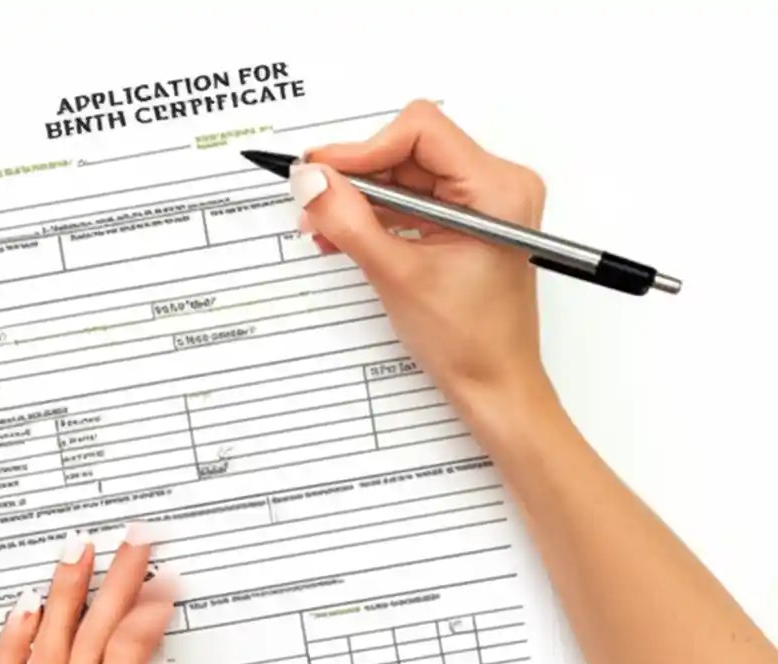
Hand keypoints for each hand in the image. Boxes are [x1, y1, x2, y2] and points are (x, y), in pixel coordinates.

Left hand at [0, 524, 177, 663]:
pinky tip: (26, 604)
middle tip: (134, 544)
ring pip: (48, 651)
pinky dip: (15, 642)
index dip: (144, 618)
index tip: (163, 584)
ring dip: (65, 596)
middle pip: (90, 643)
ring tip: (79, 552)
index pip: (123, 663)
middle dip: (116, 588)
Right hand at [292, 100, 552, 416]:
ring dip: (361, 197)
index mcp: (497, 190)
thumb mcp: (396, 274)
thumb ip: (348, 220)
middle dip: (357, 176)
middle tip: (313, 198)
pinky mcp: (468, 220)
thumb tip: (311, 181)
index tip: (321, 171)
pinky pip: (414, 200)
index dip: (363, 149)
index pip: (421, 131)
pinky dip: (377, 214)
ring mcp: (484, 203)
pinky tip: (346, 234)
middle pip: (410, 150)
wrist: (494, 384)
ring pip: (406, 174)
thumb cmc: (470, 340)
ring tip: (324, 225)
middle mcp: (498, 186)